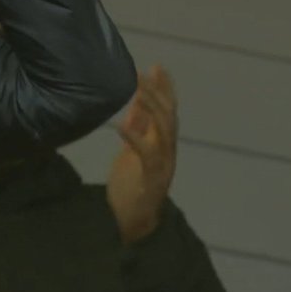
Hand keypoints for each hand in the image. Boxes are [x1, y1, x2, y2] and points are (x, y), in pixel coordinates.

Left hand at [107, 65, 177, 244]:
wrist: (132, 224)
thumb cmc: (131, 189)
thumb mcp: (131, 154)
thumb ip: (137, 131)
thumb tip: (135, 104)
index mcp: (163, 146)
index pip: (168, 112)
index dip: (165, 89)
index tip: (157, 66)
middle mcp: (168, 154)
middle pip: (169, 118)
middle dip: (159, 93)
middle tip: (145, 73)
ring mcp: (163, 167)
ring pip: (165, 132)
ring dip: (152, 109)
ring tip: (139, 91)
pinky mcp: (152, 180)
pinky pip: (147, 155)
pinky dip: (135, 139)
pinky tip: (121, 126)